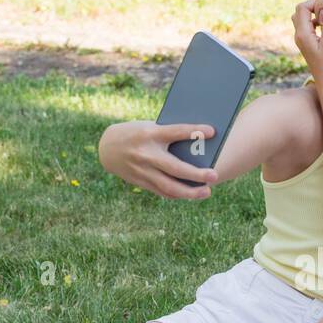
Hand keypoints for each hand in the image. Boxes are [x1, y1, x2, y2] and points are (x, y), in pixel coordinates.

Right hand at [97, 120, 217, 199]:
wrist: (107, 148)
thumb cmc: (137, 134)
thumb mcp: (150, 128)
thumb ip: (170, 136)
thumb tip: (197, 145)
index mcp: (150, 134)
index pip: (175, 131)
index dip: (193, 131)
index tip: (212, 131)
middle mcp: (146, 154)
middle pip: (175, 167)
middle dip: (196, 173)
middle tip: (214, 175)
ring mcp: (143, 170)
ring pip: (169, 186)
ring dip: (190, 192)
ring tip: (207, 191)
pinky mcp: (141, 182)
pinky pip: (162, 192)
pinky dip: (178, 194)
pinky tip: (192, 194)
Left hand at [292, 0, 322, 91]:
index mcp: (303, 34)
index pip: (301, 8)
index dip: (313, 3)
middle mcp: (299, 36)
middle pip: (299, 12)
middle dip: (311, 7)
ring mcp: (301, 40)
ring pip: (302, 19)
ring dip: (313, 15)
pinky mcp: (306, 44)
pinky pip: (306, 27)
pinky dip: (314, 22)